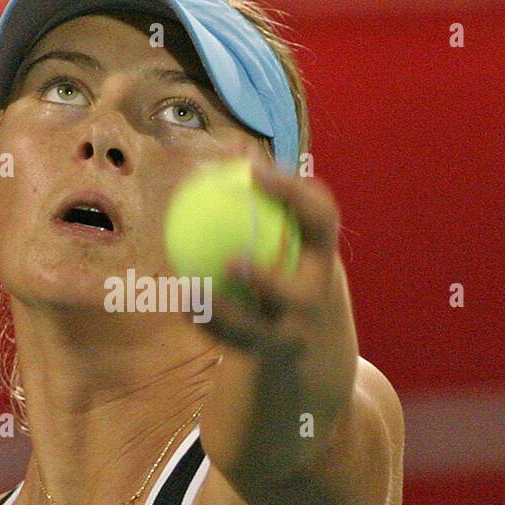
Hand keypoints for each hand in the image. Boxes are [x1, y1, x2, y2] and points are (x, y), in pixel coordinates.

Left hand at [197, 160, 342, 355]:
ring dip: (226, 314)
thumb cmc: (288, 266)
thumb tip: (225, 149)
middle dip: (270, 280)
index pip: (321, 218)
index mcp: (322, 255)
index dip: (293, 193)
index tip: (254, 171)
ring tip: (195, 291)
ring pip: (262, 329)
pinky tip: (181, 303)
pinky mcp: (272, 355)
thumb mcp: (289, 235)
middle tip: (231, 260)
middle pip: (300, 293)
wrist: (312, 344)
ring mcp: (296, 332)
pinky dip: (208, 322)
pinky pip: (236, 340)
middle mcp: (317, 296)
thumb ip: (263, 199)